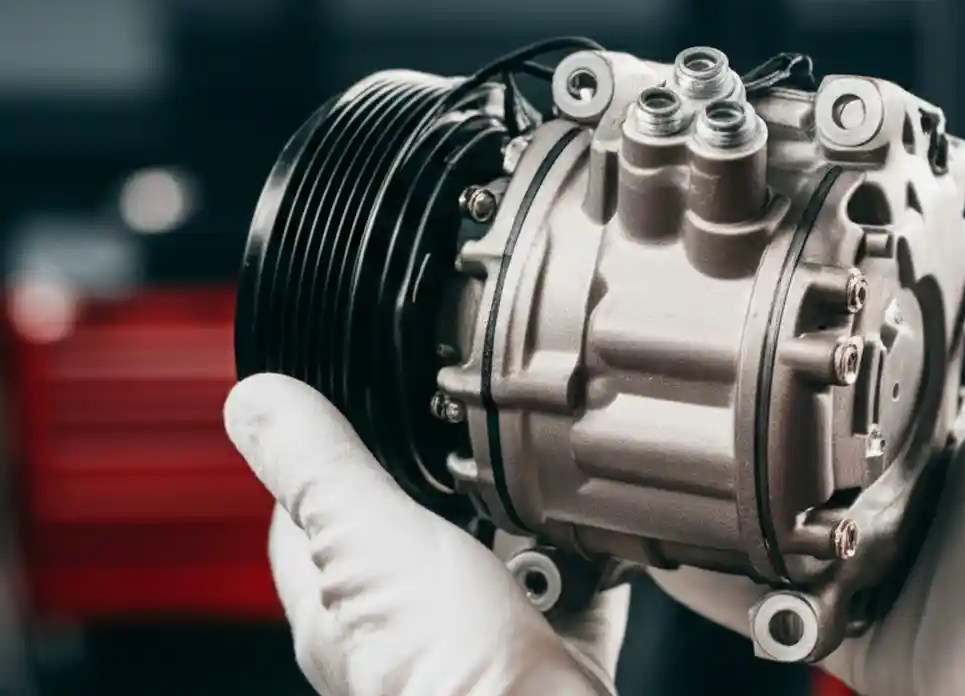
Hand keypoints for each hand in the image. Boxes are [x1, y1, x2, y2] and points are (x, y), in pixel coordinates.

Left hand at [224, 373, 627, 695]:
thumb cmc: (446, 671)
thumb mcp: (371, 540)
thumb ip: (320, 470)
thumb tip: (258, 402)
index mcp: (338, 604)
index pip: (305, 519)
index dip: (321, 460)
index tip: (347, 410)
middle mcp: (403, 631)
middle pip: (408, 535)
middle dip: (439, 481)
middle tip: (467, 427)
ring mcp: (478, 646)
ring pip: (493, 564)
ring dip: (517, 519)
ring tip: (539, 467)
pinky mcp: (548, 657)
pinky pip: (570, 595)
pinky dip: (586, 562)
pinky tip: (599, 535)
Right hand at [652, 218, 964, 695]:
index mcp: (945, 447)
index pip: (867, 390)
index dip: (823, 357)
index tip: (774, 314)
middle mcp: (901, 505)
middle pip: (808, 457)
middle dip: (756, 429)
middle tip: (695, 388)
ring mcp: (869, 569)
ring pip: (772, 528)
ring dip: (722, 503)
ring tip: (667, 462)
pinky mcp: (846, 626)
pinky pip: (761, 603)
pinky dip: (713, 584)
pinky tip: (672, 549)